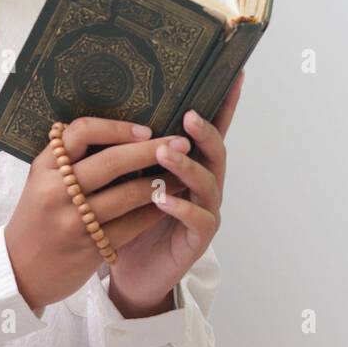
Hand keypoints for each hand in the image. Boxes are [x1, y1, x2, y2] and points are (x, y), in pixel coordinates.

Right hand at [4, 116, 190, 314]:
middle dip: (152, 150)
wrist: (19, 272)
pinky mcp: (89, 248)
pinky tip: (169, 203)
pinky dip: (154, 212)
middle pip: (112, 162)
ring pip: (128, 195)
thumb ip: (70, 159)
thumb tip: (120, 131)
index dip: (117, 128)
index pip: (81, 132)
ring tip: (183, 173)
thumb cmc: (38, 218)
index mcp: (44, 168)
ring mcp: (73, 222)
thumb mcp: (42, 181)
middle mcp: (56, 191)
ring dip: (161, 182)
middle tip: (181, 143)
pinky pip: (132, 225)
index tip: (145, 129)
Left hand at [106, 70, 244, 315]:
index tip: (234, 74)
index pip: (211, 128)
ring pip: (207, 183)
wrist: (131, 272)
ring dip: (187, 166)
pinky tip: (162, 200)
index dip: (224, 104)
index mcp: (191, 164)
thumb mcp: (127, 178)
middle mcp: (204, 184)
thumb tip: (114, 103)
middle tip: (189, 116)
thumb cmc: (130, 219)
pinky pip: (197, 220)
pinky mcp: (198, 239)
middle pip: (215, 152)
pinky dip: (181, 208)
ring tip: (165, 153)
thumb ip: (132, 148)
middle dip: (205, 132)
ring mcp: (205, 211)